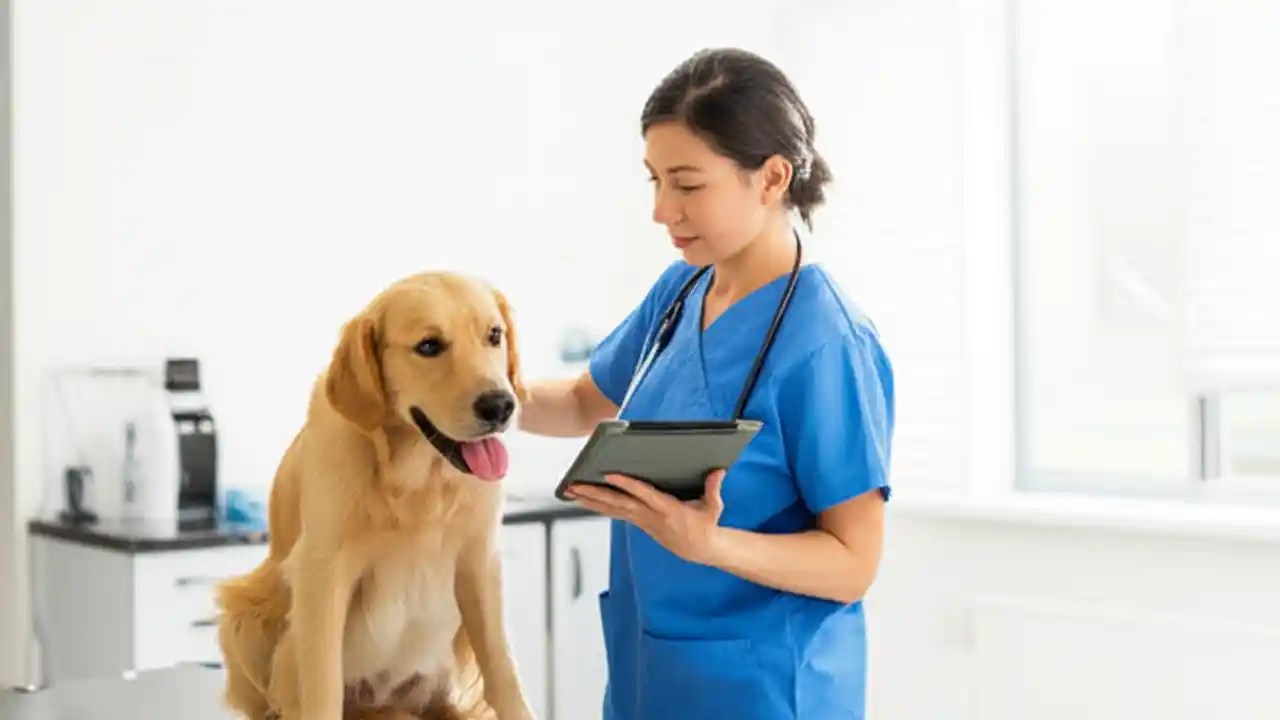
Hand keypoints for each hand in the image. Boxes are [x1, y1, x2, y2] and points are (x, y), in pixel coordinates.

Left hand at [566, 469, 726, 565]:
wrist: (699, 549)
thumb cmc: (705, 525)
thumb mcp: (714, 508)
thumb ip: (714, 489)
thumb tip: (718, 471)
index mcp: (666, 509)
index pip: (642, 494)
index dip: (626, 484)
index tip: (610, 473)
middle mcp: (649, 515)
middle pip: (618, 503)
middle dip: (595, 493)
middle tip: (574, 485)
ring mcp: (641, 520)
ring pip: (611, 508)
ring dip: (590, 500)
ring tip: (570, 491)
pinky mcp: (638, 521)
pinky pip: (614, 512)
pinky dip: (598, 505)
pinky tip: (584, 498)